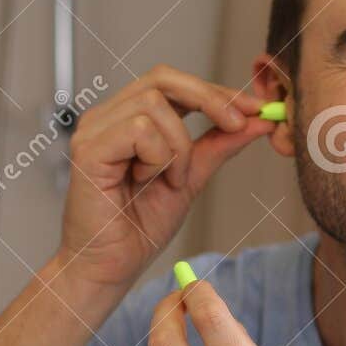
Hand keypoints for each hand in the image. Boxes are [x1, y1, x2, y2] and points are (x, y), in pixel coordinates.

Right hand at [59, 65, 272, 291]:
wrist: (112, 267)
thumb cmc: (139, 228)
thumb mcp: (190, 178)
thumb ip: (218, 145)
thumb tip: (257, 120)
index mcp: (127, 118)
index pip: (172, 82)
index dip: (214, 90)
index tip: (253, 108)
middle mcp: (107, 117)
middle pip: (162, 78)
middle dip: (208, 98)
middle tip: (237, 125)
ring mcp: (94, 131)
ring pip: (154, 104)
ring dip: (178, 145)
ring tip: (171, 179)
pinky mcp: (88, 150)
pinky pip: (139, 130)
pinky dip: (158, 157)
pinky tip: (150, 181)